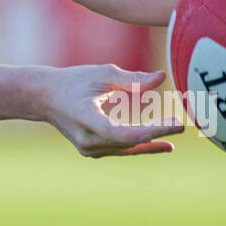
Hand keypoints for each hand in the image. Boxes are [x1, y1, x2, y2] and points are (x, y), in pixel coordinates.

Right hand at [40, 65, 184, 157]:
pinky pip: (121, 150)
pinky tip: (161, 144)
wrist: (45, 98)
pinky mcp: (91, 151)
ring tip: (175, 135)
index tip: (163, 128)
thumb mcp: (101, 74)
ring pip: (126, 148)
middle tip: (180, 126)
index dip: (141, 132)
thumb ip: (131, 78)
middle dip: (155, 133)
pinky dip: (140, 145)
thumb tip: (161, 78)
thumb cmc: (74, 81)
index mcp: (84, 116)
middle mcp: (85, 138)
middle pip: (126, 140)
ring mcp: (88, 148)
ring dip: (151, 142)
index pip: (115, 131)